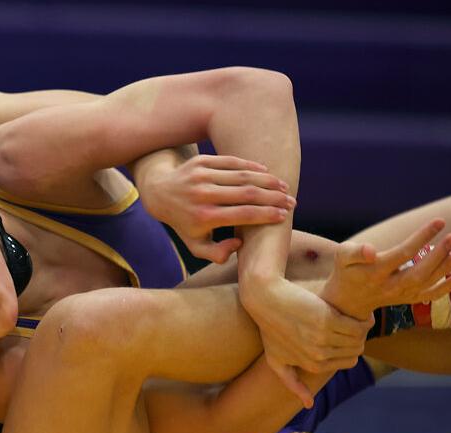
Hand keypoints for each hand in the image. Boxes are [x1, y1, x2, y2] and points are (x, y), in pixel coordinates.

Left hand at [137, 154, 295, 262]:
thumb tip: (239, 243)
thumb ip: (216, 254)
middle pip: (246, 194)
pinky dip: (251, 166)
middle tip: (291, 201)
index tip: (283, 216)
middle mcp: (202, 194)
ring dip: (267, 180)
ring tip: (284, 186)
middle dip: (273, 198)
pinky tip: (266, 171)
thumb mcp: (195, 245)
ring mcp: (201, 175)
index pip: (242, 215)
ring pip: (242, 175)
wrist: (158, 192)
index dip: (265, 215)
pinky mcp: (201, 161)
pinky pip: (231, 162)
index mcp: (203, 217)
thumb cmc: (184, 222)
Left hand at [244, 278, 373, 406]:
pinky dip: (363, 320)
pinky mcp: (327, 319)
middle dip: (359, 339)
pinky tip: (361, 314)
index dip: (351, 349)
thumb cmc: (270, 329)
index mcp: (312, 365)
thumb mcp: (276, 360)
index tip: (349, 336)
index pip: (349, 362)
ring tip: (358, 319)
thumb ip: (292, 383)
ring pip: (359, 338)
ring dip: (363, 329)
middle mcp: (319, 355)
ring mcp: (324, 337)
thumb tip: (309, 405)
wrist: (265, 300)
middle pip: (356, 350)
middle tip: (354, 325)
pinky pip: (357, 325)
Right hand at [320, 219, 450, 319]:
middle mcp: (389, 286)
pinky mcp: (405, 300)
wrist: (346, 300)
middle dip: (438, 255)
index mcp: (375, 272)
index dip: (422, 237)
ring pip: (425, 284)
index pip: (403, 253)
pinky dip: (444, 289)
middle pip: (418, 271)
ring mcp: (398, 295)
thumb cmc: (345, 270)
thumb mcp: (342, 257)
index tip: (439, 221)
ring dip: (444, 269)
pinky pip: (427, 297)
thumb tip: (370, 250)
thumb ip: (355, 252)